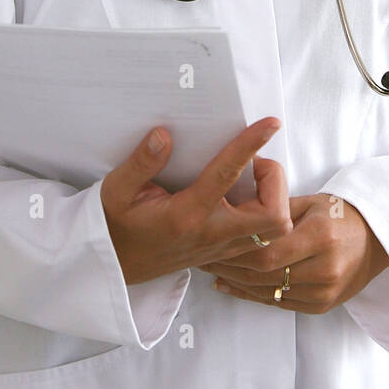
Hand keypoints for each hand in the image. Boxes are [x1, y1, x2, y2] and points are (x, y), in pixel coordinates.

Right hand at [100, 119, 291, 286]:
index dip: (251, 145)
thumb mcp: (117, 189)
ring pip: (275, 231)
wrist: (113, 264)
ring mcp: (221, 248)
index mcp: (186, 215)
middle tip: (254, 162)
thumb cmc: (115, 224)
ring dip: (274, 198)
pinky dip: (265, 213)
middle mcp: (211, 234)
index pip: (227, 176)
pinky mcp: (224, 254)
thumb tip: (164, 135)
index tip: (270, 124)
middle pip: (274, 216)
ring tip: (250, 177)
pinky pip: (263, 238)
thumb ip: (141, 162)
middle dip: (275, 181)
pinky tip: (244, 195)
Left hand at [196, 193, 388, 313]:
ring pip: (268, 292)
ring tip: (210, 268)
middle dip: (229, 266)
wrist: (378, 240)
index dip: (235, 250)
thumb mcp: (311, 203)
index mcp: (321, 238)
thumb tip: (237, 195)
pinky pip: (279, 303)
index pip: (268, 251)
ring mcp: (324, 292)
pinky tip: (228, 284)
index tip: (210, 241)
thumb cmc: (341, 214)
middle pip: (265, 274)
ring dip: (235, 282)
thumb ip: (276, 207)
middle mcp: (324, 269)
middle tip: (201, 255)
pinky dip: (251, 294)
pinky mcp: (321, 306)